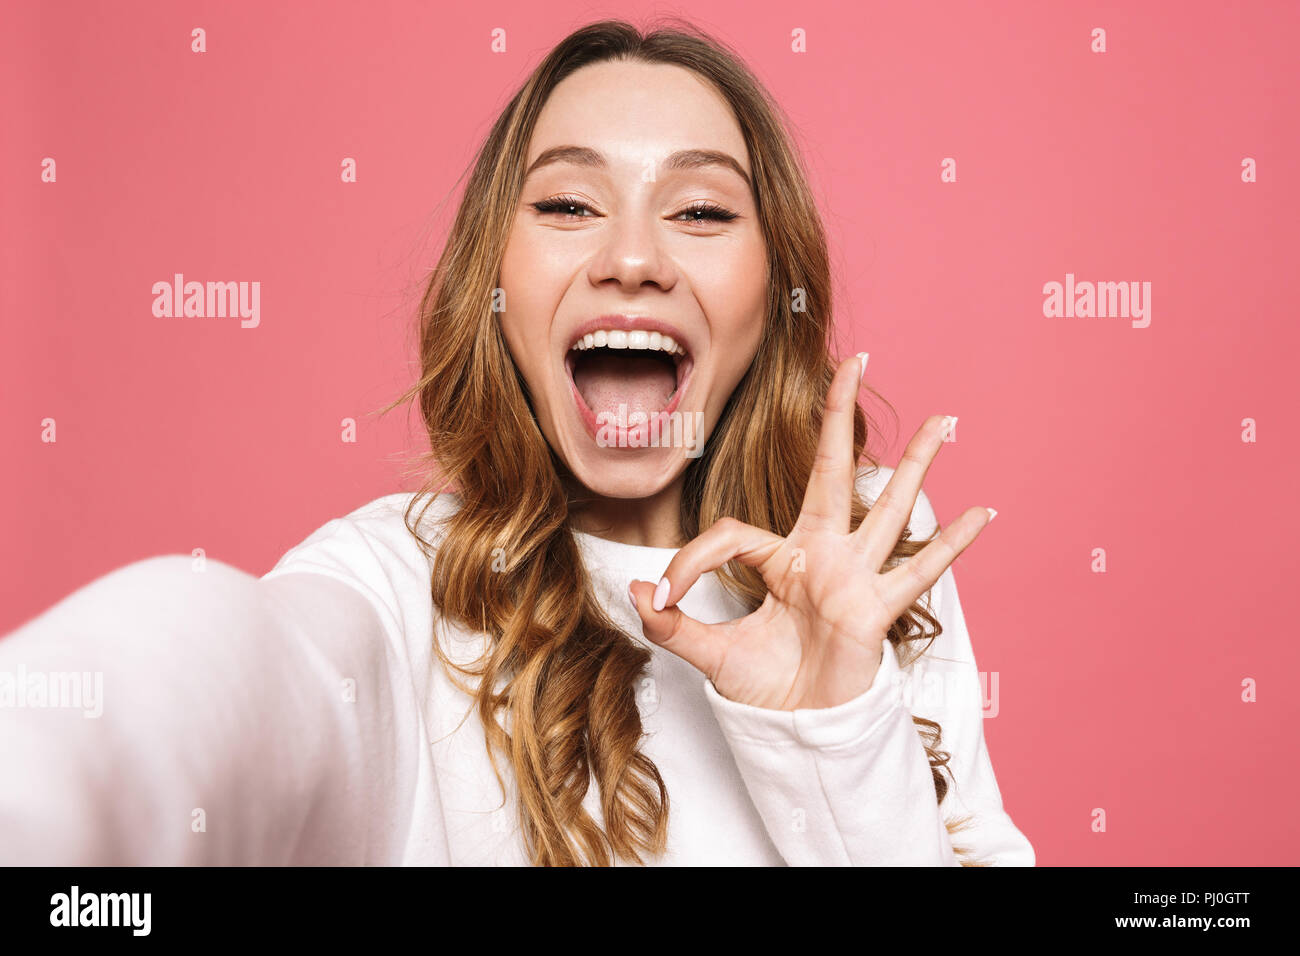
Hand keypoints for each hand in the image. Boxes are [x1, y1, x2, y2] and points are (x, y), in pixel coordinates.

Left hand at [627, 353, 994, 710]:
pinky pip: (917, 572)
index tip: (664, 595)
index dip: (691, 561)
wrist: (799, 730)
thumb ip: (673, 623)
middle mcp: (823, 557)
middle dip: (840, 417)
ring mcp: (854, 578)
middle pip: (832, 473)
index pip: (733, 534)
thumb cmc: (765, 687)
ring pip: (888, 509)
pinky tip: (983, 513)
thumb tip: (638, 591)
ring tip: (943, 419)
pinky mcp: (875, 609)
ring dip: (915, 464)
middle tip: (855, 359)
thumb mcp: (710, 652)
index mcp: (781, 560)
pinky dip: (951, 544)